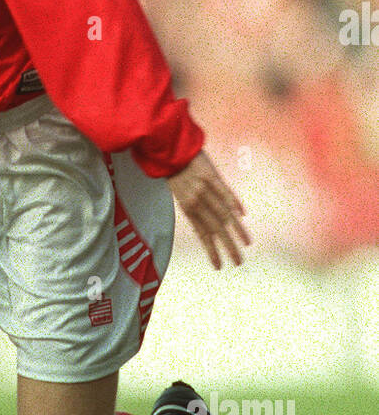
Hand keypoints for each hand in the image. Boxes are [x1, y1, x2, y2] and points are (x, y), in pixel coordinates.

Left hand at [167, 151, 250, 268]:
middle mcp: (196, 202)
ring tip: (246, 245)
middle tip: (238, 262)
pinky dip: (234, 203)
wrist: (169, 148)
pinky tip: (242, 216)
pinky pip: (225, 192)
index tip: (219, 266)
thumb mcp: (182, 191)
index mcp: (188, 208)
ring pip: (223, 214)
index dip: (211, 250)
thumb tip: (208, 218)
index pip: (202, 234)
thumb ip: (196, 206)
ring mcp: (203, 190)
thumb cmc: (176, 170)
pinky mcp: (210, 176)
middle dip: (227, 247)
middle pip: (215, 229)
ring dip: (236, 231)